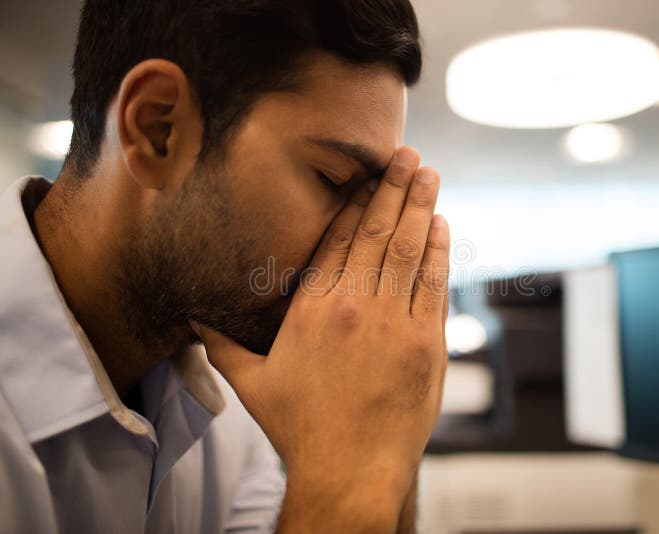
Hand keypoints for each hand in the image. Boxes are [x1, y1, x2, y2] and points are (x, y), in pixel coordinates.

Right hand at [193, 146, 449, 530]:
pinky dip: (439, 252)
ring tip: (428, 174)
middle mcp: (354, 307)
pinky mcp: (425, 344)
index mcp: (312, 309)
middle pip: (376, 233)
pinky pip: (433, 285)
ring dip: (421, 208)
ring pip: (408, 251)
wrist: (348, 471)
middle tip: (406, 154)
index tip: (365, 175)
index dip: (354, 202)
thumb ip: (220, 346)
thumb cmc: (299, 428)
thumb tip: (192, 321)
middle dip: (393, 188)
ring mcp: (394, 323)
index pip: (337, 239)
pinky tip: (442, 226)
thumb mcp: (251, 384)